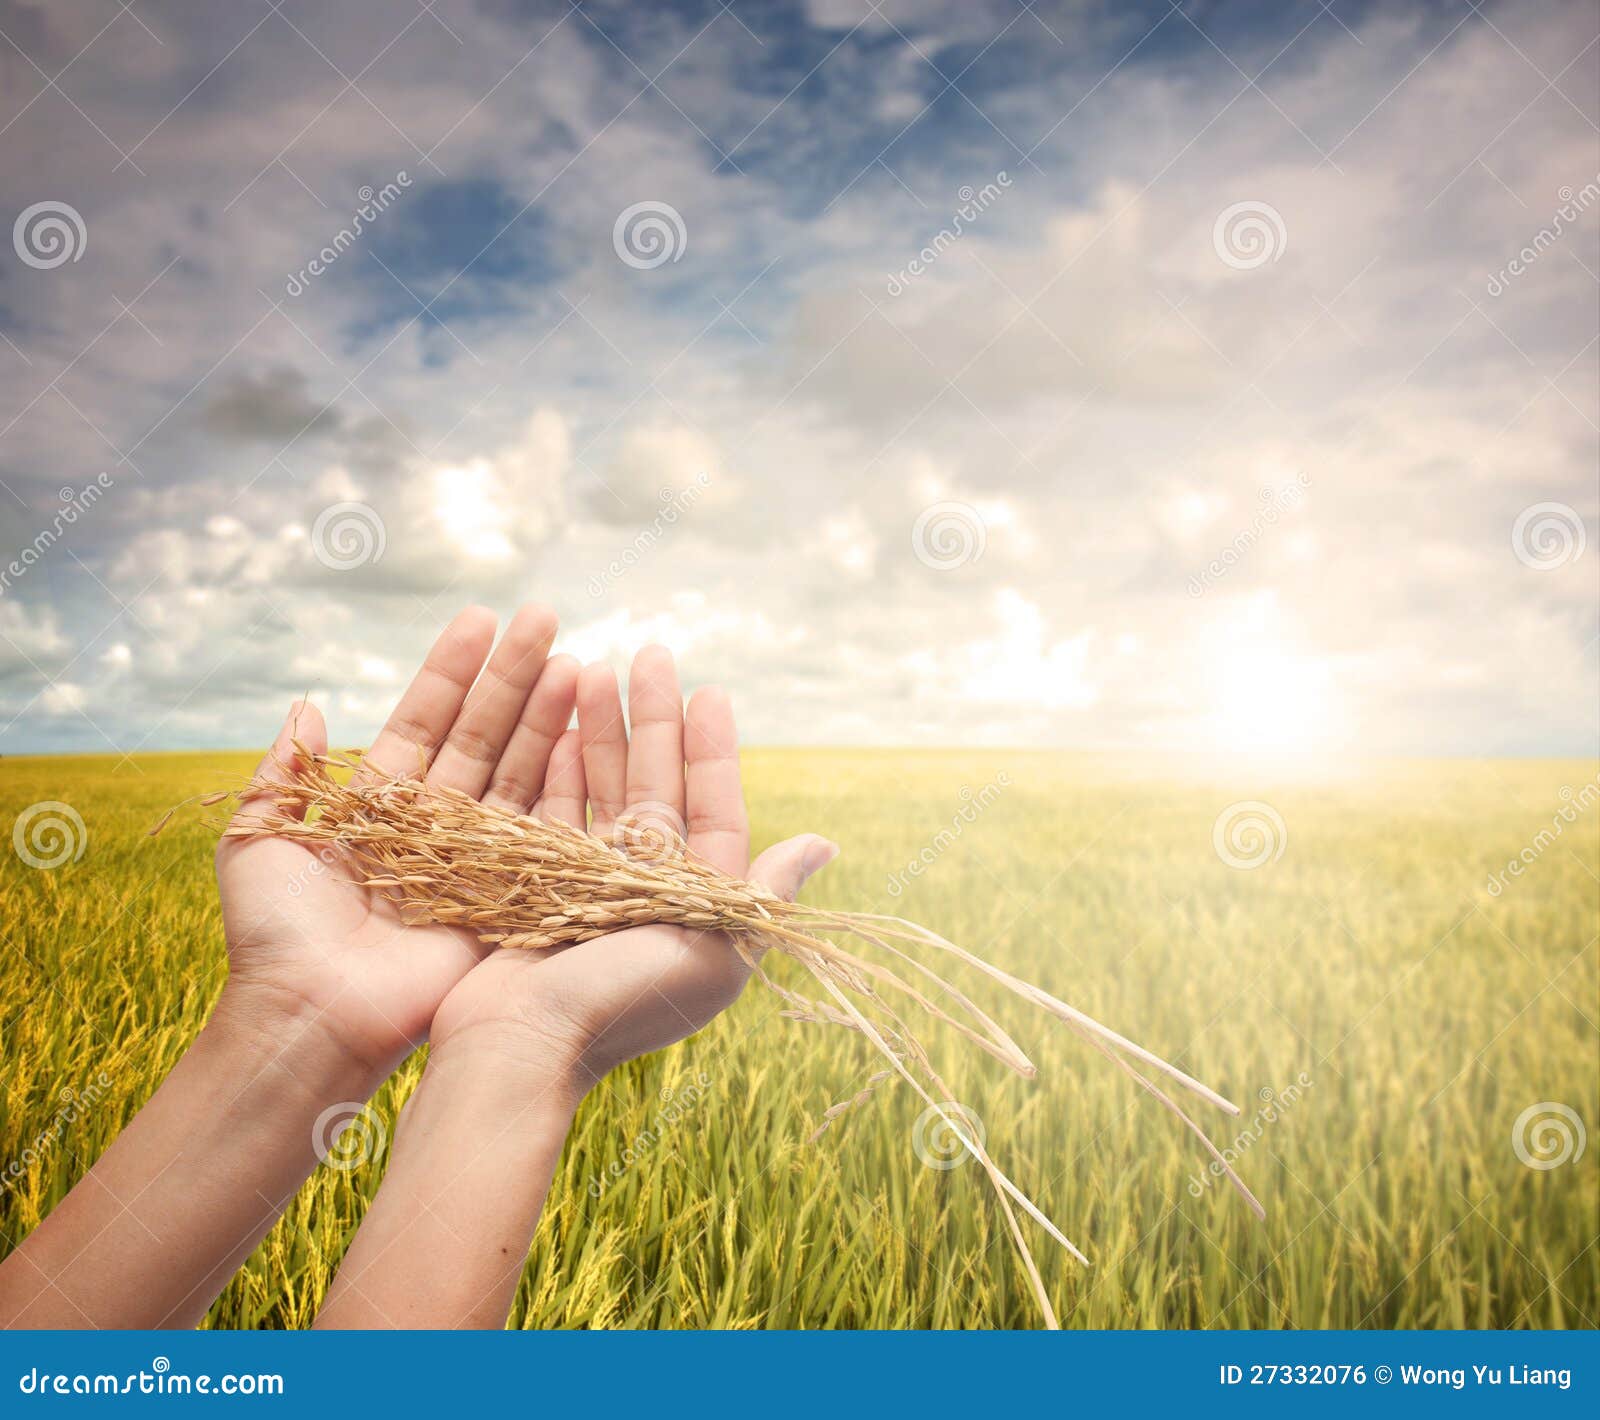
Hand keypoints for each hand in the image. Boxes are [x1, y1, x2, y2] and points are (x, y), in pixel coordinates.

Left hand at [215, 604, 579, 1075]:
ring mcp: (476, 857)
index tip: (480, 618)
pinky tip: (584, 730)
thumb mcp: (257, 838)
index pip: (424, 722)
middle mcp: (435, 825)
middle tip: (546, 617)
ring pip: (517, 770)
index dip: (451, 672)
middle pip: (482, 735)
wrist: (313, 1013)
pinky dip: (562, 778)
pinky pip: (539, 825)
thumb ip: (285, 772)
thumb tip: (306, 703)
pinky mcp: (507, 893)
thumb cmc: (275, 934)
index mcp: (380, 807)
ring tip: (574, 659)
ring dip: (545, 714)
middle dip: (512, 677)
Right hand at [315, 646, 835, 1327]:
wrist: (521, 1049)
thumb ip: (763, 893)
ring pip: (602, 789)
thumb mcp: (714, 951)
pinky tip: (561, 721)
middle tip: (650, 652)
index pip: (711, 807)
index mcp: (695, 903)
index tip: (709, 689)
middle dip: (653, 719)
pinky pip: (552, 810)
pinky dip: (559, 766)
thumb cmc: (624, 1002)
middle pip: (654, 785)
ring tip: (596, 666)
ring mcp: (587, 884)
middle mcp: (645, 890)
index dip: (711, 749)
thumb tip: (825, 844)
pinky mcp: (535, 883)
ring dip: (603, 729)